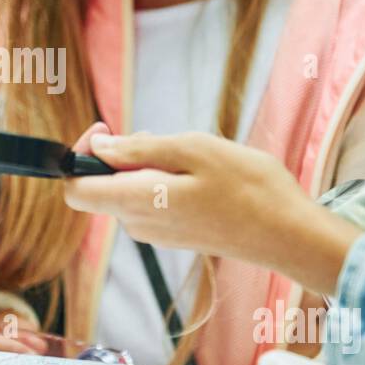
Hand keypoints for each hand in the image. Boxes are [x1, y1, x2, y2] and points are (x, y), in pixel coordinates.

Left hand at [62, 128, 361, 295]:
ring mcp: (157, 234)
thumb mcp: (193, 150)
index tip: (106, 129)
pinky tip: (200, 173)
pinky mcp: (175, 235)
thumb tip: (98, 147)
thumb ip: (138, 150)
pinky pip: (151, 201)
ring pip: (129, 191)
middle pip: (103, 186)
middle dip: (121, 154)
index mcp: (136, 203)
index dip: (80, 156)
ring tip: (191, 155)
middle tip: (162, 137)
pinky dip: (164, 180)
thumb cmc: (248, 187)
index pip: (75, 190)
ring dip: (148, 166)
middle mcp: (138, 225)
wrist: (289, 234)